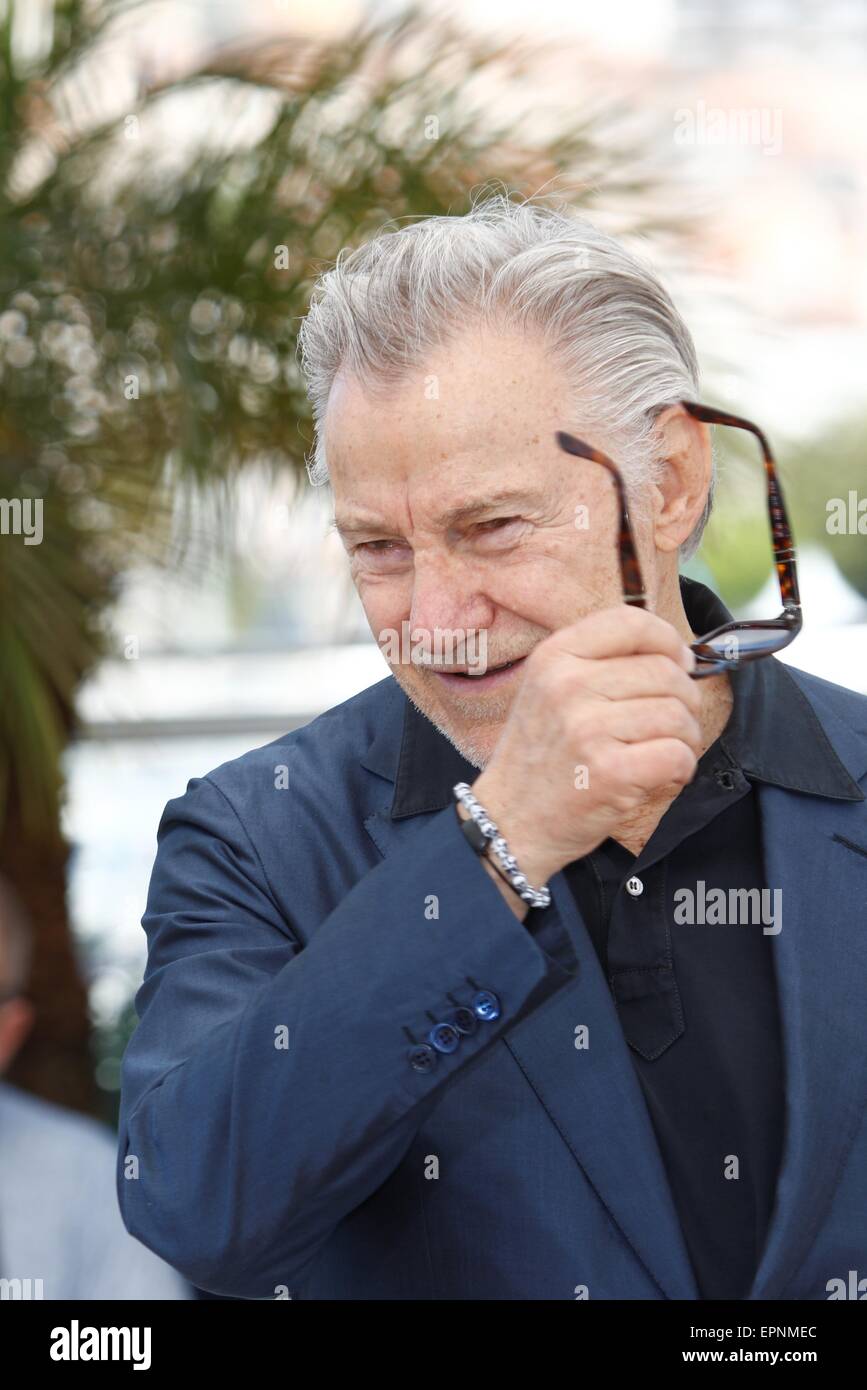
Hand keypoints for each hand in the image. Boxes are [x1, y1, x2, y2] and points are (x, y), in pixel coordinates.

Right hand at [471, 605, 701, 884]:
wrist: (511, 821)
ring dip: (685, 738)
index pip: (631, 622)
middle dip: (684, 700)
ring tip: (661, 753)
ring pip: (678, 714)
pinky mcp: (610, 772)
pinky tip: (661, 776)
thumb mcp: (549, 689)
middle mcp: (568, 685)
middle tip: (669, 725)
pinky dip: (682, 768)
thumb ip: (599, 662)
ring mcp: (587, 729)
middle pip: (666, 672)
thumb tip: (677, 654)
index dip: (668, 641)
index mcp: (554, 657)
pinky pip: (678, 755)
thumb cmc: (541, 756)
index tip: (679, 664)